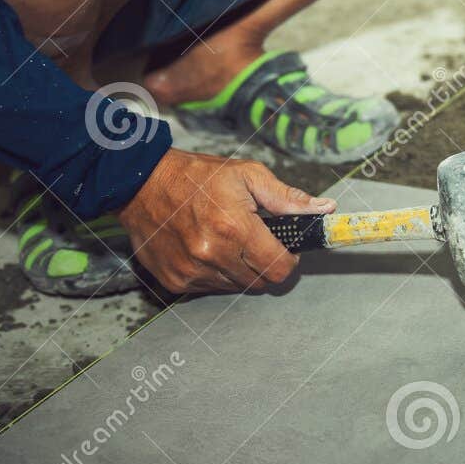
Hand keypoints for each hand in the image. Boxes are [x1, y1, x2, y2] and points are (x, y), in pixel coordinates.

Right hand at [119, 149, 335, 293]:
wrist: (140, 183)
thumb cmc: (196, 176)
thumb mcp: (246, 175)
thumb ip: (287, 198)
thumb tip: (324, 208)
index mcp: (235, 228)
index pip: (280, 269)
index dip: (287, 260)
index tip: (281, 248)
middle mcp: (212, 254)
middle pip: (261, 282)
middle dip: (264, 264)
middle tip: (253, 241)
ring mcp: (191, 271)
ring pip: (236, 287)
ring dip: (239, 270)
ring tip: (225, 241)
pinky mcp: (174, 280)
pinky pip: (209, 288)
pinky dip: (214, 274)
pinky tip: (204, 249)